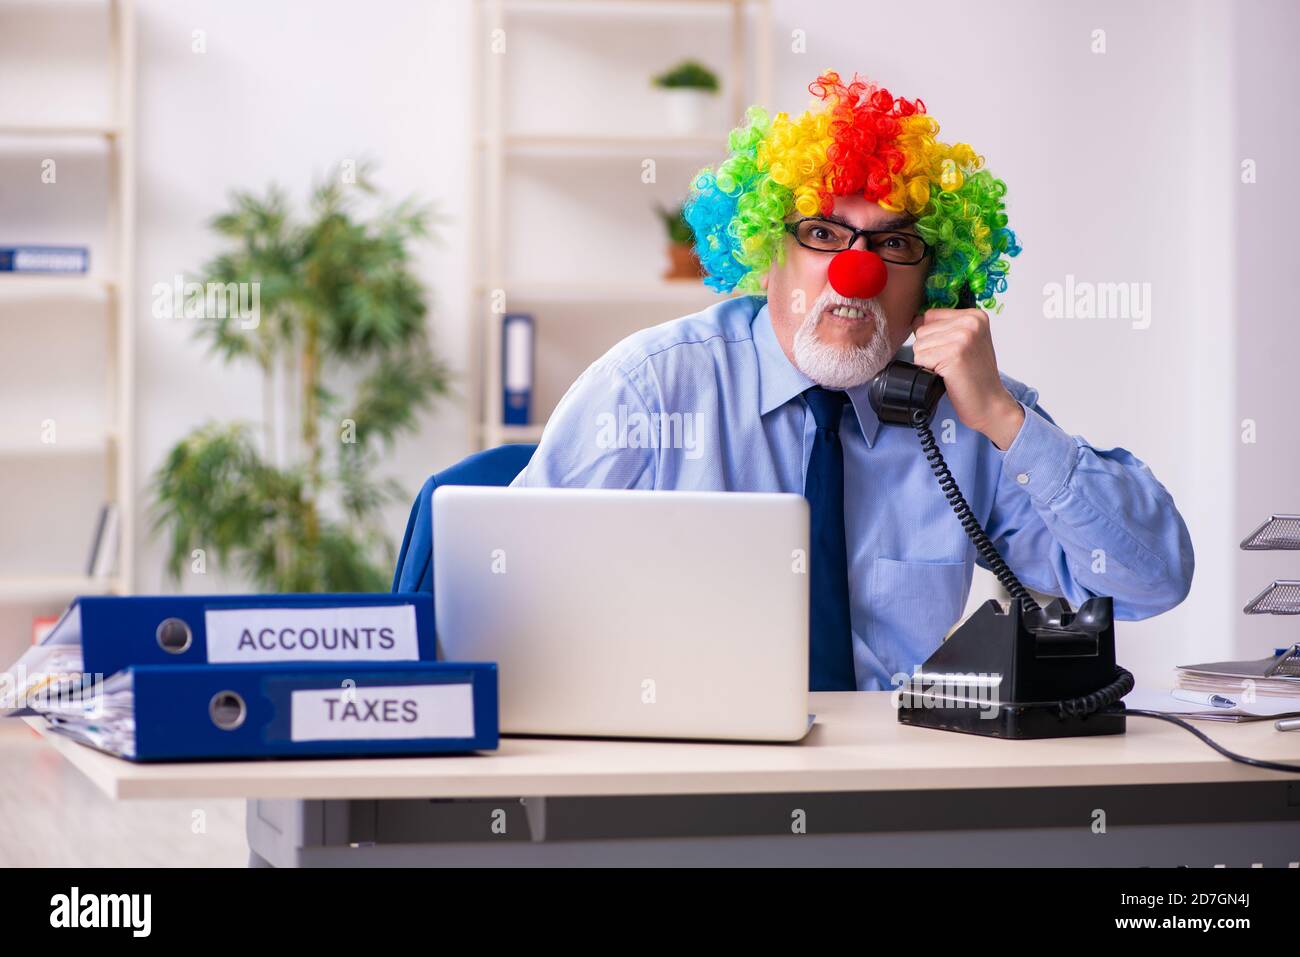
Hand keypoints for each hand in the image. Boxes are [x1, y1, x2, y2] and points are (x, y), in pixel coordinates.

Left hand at [910, 306, 1024, 450]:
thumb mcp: (965, 342)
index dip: (933, 337)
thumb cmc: (975, 376)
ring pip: (919, 345)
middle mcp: (970, 322)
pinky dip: (928, 371)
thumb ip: (943, 328)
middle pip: (922, 330)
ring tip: (950, 369)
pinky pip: (920, 359)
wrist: (990, 403)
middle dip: (930, 350)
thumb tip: (915, 320)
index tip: (952, 352)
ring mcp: (963, 337)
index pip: (930, 315)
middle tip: (952, 364)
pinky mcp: (954, 354)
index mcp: (974, 315)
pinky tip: (947, 376)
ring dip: (929, 361)